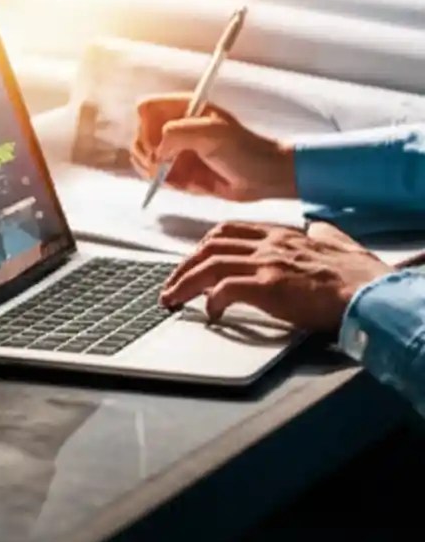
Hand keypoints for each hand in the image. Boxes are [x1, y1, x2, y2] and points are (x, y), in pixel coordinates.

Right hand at [131, 94, 297, 201]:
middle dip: (145, 152)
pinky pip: (152, 175)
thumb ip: (177, 134)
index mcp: (183, 108)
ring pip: (140, 156)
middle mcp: (174, 127)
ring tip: (169, 175)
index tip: (159, 143)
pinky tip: (177, 183)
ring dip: (148, 168)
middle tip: (162, 164)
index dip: (146, 126)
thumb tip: (156, 153)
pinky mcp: (176, 170)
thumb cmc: (244, 150)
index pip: (145, 108)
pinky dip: (158, 181)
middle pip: (138, 133)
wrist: (262, 177)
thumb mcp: (212, 134)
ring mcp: (174, 149)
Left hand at [160, 221, 391, 331]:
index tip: (191, 263)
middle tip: (170, 286)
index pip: (227, 231)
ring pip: (209, 265)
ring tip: (172, 301)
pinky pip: (224, 288)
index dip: (202, 247)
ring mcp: (267, 263)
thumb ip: (321, 233)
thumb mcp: (337, 242)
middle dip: (183, 266)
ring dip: (184, 284)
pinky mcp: (268, 286)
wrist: (371, 294)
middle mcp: (269, 244)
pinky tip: (211, 314)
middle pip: (209, 246)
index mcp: (281, 234)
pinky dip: (211, 300)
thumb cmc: (357, 276)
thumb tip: (317, 228)